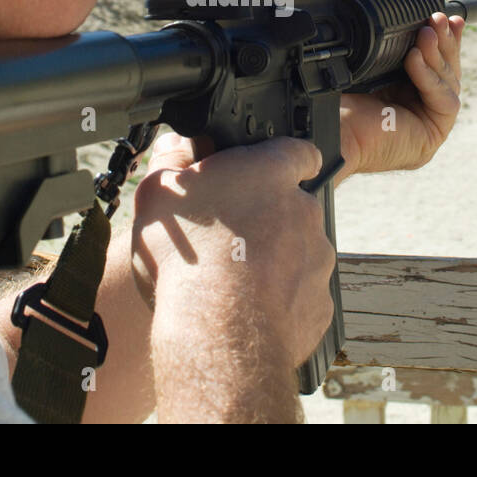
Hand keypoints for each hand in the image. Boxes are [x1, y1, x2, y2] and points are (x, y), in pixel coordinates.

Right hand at [130, 132, 334, 420]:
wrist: (217, 332)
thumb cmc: (186, 258)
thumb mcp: (157, 195)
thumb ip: (169, 162)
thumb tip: (172, 145)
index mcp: (270, 174)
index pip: (299, 151)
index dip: (285, 161)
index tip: (270, 175)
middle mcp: (304, 211)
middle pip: (294, 208)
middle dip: (269, 221)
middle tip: (230, 241)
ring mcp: (317, 259)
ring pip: (300, 255)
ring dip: (276, 263)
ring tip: (234, 285)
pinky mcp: (319, 304)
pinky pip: (302, 298)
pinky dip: (281, 304)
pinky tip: (248, 313)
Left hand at [338, 0, 464, 179]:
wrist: (324, 133)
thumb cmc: (333, 101)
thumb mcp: (359, 54)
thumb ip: (374, 26)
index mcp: (402, 91)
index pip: (432, 60)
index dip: (441, 36)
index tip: (443, 13)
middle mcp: (417, 108)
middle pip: (445, 68)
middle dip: (443, 40)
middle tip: (436, 16)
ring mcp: (427, 123)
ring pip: (448, 81)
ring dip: (438, 53)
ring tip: (425, 32)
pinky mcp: (433, 135)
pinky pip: (444, 99)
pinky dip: (430, 77)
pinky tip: (414, 61)